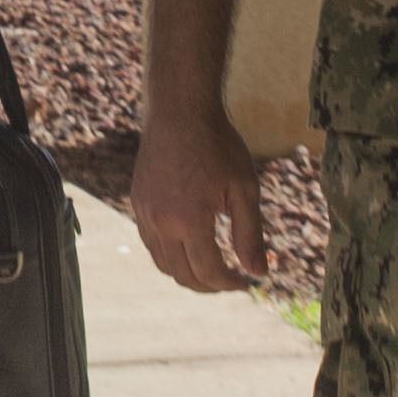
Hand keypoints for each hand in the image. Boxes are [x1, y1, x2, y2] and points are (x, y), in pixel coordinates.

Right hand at [132, 99, 269, 295]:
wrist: (180, 111)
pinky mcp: (138, 203)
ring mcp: (145, 214)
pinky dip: (171, 254)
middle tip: (231, 279)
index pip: (208, 273)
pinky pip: (151, 243)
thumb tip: (259, 272)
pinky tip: (190, 244)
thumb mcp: (244, 190)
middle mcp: (161, 223)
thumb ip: (250, 235)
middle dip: (210, 285)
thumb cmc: (218, 146)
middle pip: (183, 275)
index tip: (247, 282)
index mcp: (190, 221)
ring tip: (212, 267)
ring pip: (163, 263)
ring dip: (188, 273)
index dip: (230, 284)